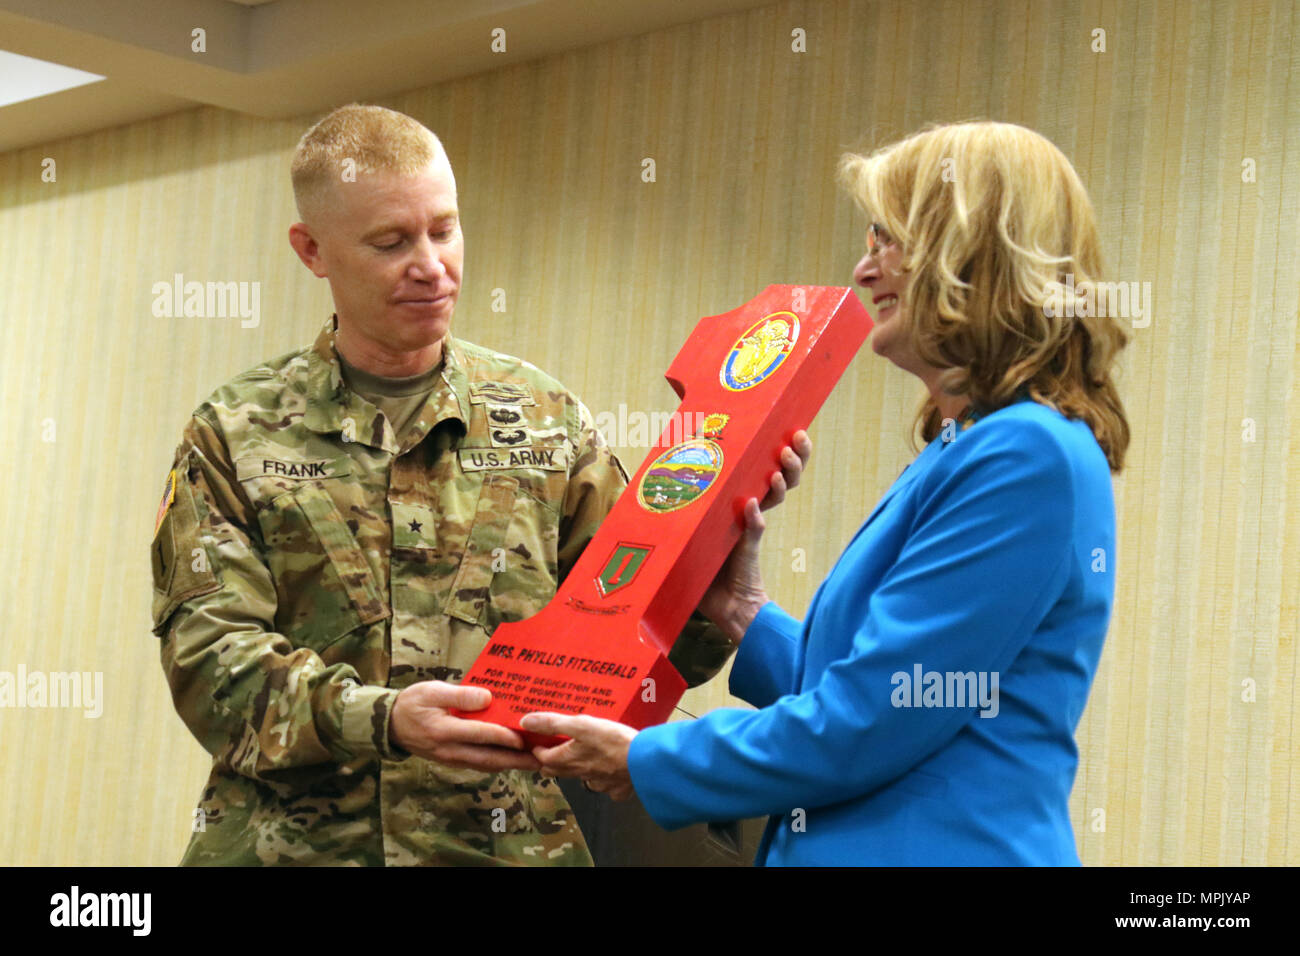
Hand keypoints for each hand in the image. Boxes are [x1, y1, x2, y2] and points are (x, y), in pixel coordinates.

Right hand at [389, 680, 539, 772]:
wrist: (389, 725)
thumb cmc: (412, 703)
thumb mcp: (432, 691)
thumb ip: (460, 695)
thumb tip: (487, 697)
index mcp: (444, 730)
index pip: (481, 735)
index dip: (504, 737)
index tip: (525, 737)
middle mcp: (450, 749)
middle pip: (489, 758)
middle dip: (516, 760)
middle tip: (541, 759)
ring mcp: (451, 758)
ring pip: (486, 765)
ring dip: (510, 764)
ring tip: (534, 761)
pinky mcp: (453, 760)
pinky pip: (479, 764)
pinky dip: (498, 762)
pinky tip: (512, 757)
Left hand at [520, 713, 637, 800]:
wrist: (644, 761)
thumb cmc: (613, 741)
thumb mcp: (581, 725)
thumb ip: (553, 723)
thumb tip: (526, 721)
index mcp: (568, 760)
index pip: (542, 759)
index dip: (538, 750)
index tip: (538, 742)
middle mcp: (580, 775)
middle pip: (557, 772)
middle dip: (552, 761)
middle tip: (554, 749)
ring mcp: (599, 783)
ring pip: (581, 778)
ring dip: (579, 769)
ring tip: (585, 754)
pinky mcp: (617, 789)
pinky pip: (606, 785)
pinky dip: (605, 778)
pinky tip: (611, 768)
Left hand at [697, 430, 811, 642]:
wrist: (723, 606)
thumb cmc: (705, 564)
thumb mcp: (695, 525)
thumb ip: (693, 504)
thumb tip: (664, 469)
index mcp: (743, 501)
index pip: (766, 468)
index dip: (781, 450)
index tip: (790, 430)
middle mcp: (752, 510)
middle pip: (783, 476)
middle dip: (794, 458)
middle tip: (793, 442)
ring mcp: (753, 526)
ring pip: (777, 494)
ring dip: (780, 478)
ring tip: (779, 466)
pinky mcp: (749, 547)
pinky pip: (754, 529)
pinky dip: (753, 517)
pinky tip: (752, 505)